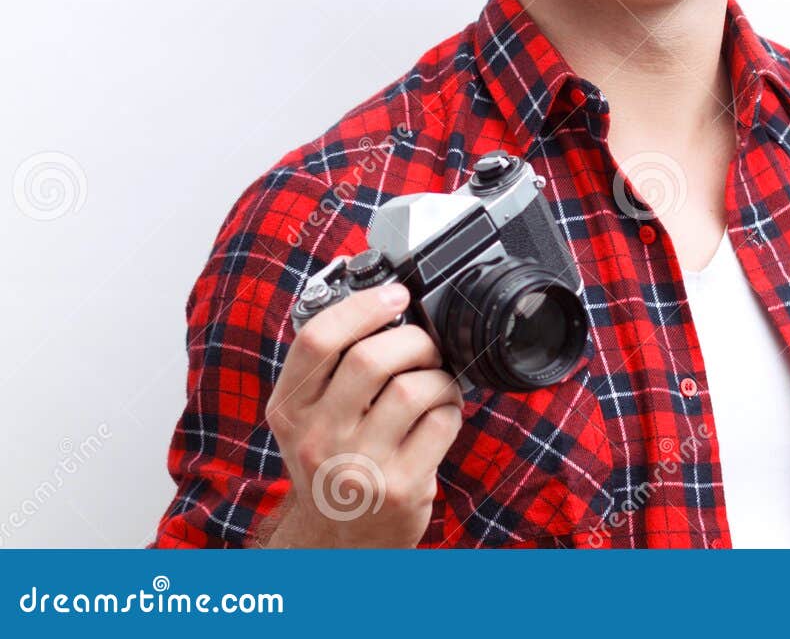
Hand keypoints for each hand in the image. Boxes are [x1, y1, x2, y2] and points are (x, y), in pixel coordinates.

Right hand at [259, 282, 462, 546]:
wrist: (338, 542)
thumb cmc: (333, 465)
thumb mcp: (308, 420)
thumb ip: (330, 370)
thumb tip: (383, 304)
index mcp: (289, 410)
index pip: (317, 340)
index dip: (363, 306)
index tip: (395, 295)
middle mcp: (317, 438)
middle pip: (371, 357)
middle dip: (414, 340)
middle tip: (425, 348)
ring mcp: (358, 467)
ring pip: (414, 388)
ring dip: (439, 377)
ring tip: (436, 387)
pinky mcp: (400, 488)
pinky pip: (442, 423)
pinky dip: (452, 411)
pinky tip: (440, 419)